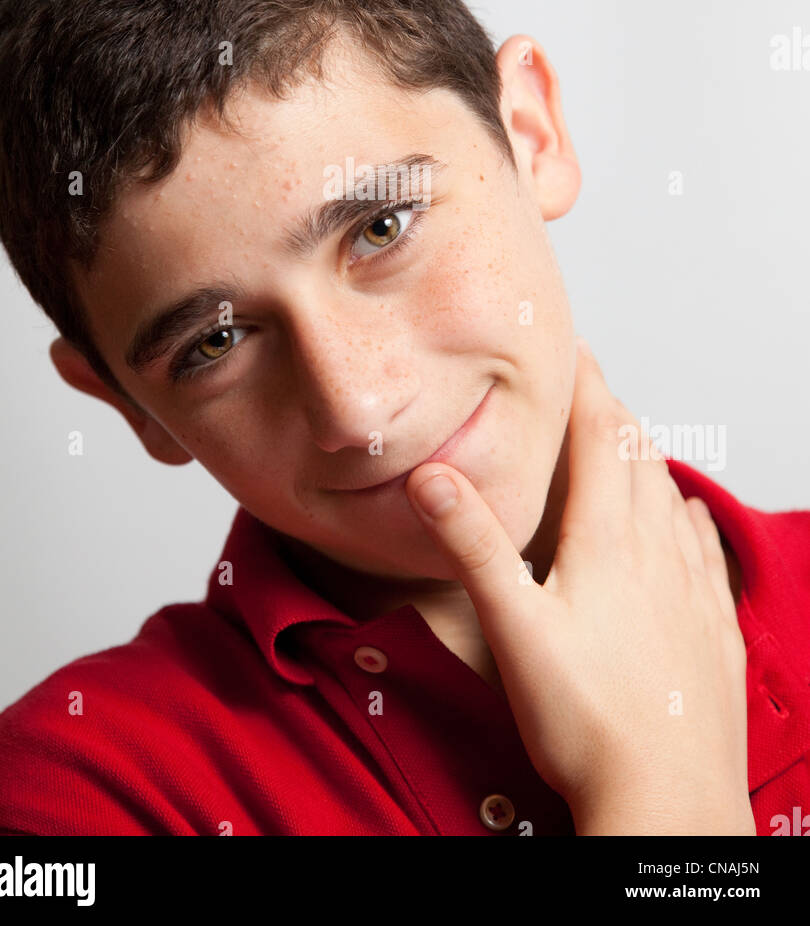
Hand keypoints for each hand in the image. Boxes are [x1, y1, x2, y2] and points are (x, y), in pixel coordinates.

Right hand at [404, 339, 754, 835]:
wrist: (670, 799)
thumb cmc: (587, 722)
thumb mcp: (514, 628)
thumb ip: (474, 546)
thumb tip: (433, 475)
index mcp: (609, 541)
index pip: (600, 436)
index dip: (587, 384)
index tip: (574, 346)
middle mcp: (658, 551)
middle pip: (638, 458)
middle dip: (612, 411)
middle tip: (590, 384)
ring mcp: (692, 588)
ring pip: (672, 496)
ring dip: (647, 457)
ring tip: (629, 439)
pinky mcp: (712, 626)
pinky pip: (704, 547)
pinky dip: (688, 514)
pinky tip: (689, 514)